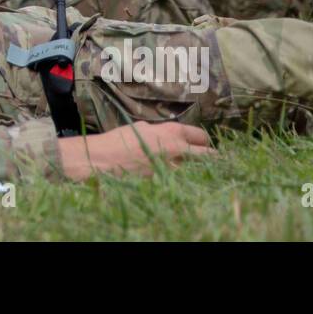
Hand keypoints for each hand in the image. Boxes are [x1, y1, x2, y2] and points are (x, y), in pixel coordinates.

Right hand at [58, 121, 214, 180]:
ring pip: (197, 172)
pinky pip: (182, 183)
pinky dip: (183, 183)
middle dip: (210, 159)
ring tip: (193, 174)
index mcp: (172, 132)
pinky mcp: (166, 185)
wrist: (102, 161)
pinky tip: (177, 183)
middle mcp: (178, 150)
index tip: (203, 146)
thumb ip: (162, 133)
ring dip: (197, 172)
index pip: (201, 136)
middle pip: (209, 156)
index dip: (203, 141)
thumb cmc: (118, 141)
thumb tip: (172, 137)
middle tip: (207, 162)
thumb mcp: (143, 128)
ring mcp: (174, 170)